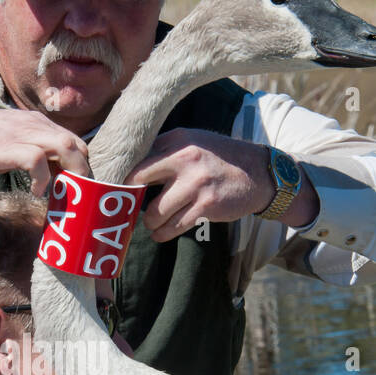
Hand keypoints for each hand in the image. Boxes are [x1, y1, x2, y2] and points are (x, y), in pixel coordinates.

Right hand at [0, 108, 88, 191]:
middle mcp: (33, 124)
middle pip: (77, 145)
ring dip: (72, 175)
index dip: (82, 167)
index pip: (74, 141)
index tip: (80, 191)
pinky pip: (38, 160)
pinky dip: (43, 180)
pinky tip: (36, 193)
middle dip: (84, 174)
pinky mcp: (6, 146)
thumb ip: (28, 154)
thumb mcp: (6, 146)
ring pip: (66, 148)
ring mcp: (20, 133)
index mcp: (35, 123)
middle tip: (78, 200)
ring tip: (65, 197)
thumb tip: (49, 177)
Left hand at [126, 128, 317, 236]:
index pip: (138, 158)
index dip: (124, 177)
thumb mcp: (193, 142)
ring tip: (151, 224)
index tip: (116, 190)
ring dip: (150, 223)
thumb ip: (165, 150)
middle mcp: (184, 158)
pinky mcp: (205, 206)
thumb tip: (130, 167)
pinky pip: (173, 226)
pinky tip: (161, 234)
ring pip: (155, 212)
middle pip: (139, 182)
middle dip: (130, 200)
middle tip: (127, 210)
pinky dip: (163, 234)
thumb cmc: (219, 159)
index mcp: (177, 140)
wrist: (259, 173)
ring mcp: (195, 183)